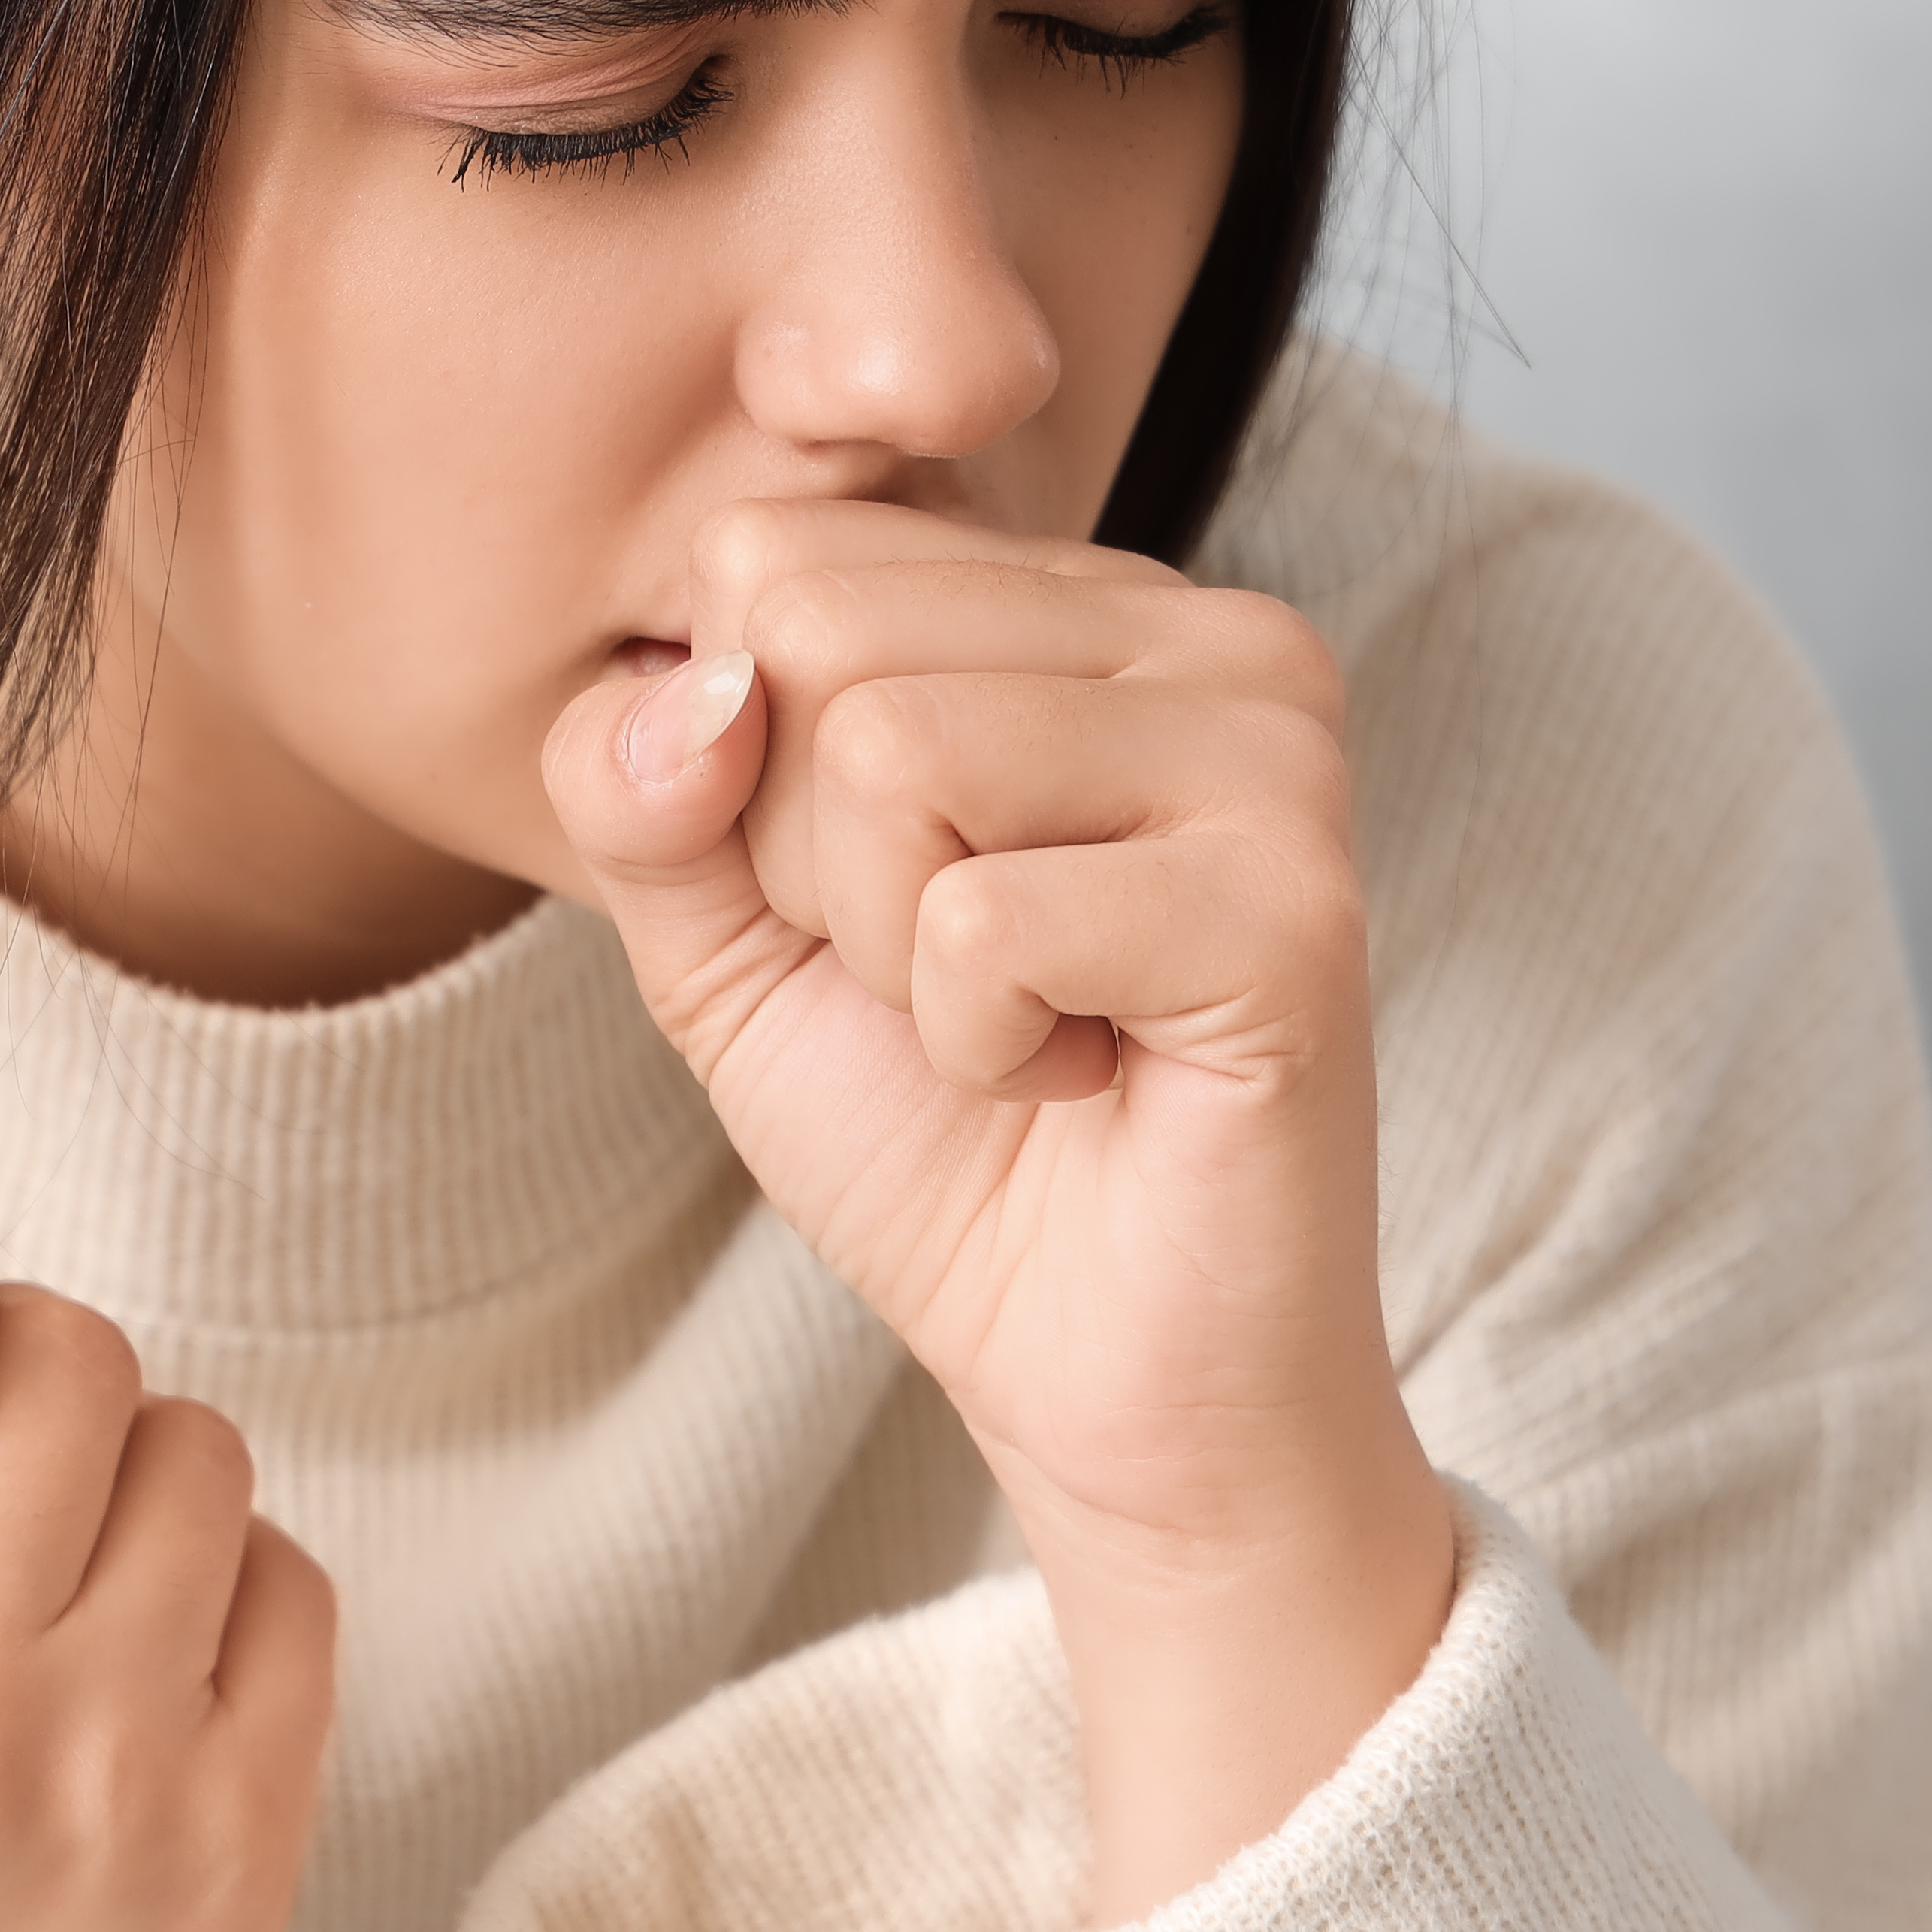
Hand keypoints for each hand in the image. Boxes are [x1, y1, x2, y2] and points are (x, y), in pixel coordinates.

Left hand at [541, 501, 1453, 1922]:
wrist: (1105, 1377)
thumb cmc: (938, 1141)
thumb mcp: (718, 936)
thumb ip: (637, 780)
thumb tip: (691, 682)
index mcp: (1075, 599)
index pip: (772, 554)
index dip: (745, 777)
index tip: (886, 905)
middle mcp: (1200, 629)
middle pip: (819, 638)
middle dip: (817, 867)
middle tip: (961, 981)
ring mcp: (1269, 749)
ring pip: (888, 751)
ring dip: (897, 958)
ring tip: (1023, 1025)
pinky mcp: (1294, 900)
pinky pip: (979, 917)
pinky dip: (979, 1045)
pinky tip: (1086, 1076)